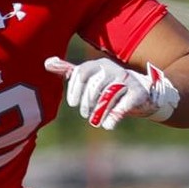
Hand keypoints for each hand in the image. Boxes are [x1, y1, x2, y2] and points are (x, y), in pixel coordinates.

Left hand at [44, 56, 179, 128]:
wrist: (141, 93)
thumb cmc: (109, 86)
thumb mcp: (90, 78)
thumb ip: (70, 72)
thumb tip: (47, 62)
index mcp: (99, 64)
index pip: (82, 73)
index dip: (75, 89)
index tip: (74, 104)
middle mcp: (113, 68)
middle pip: (95, 84)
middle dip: (88, 102)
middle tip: (86, 114)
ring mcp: (127, 80)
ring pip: (109, 95)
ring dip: (100, 111)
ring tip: (97, 122)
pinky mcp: (139, 92)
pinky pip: (125, 103)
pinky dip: (116, 115)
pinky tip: (109, 125)